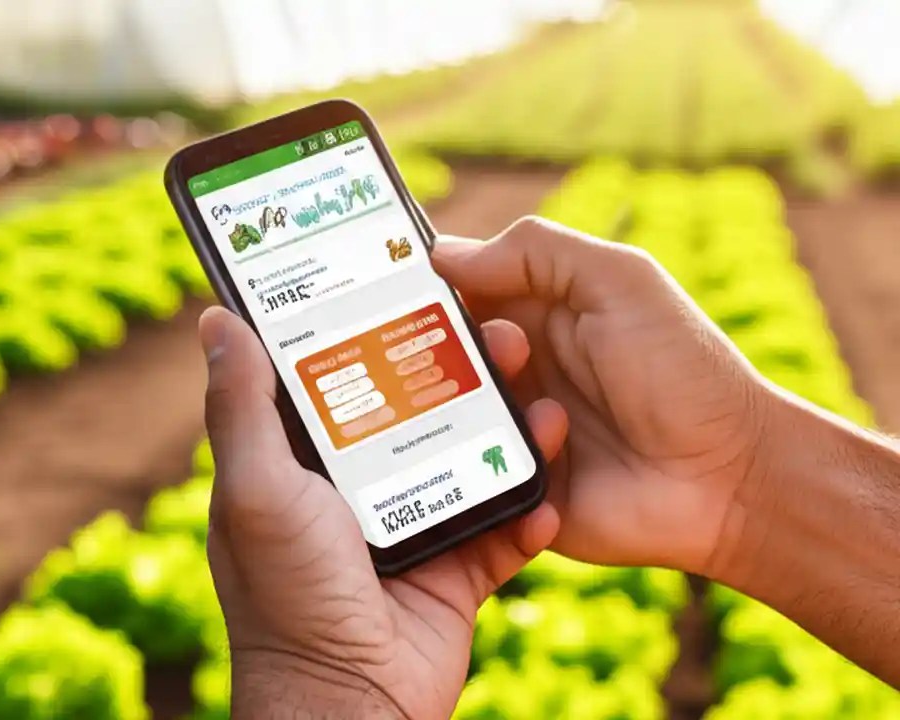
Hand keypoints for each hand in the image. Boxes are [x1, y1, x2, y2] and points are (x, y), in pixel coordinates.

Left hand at [198, 307, 565, 718]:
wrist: (351, 699)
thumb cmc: (287, 591)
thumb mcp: (255, 489)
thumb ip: (240, 406)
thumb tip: (215, 319)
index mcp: (301, 460)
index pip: (336, 376)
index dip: (367, 328)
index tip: (407, 277)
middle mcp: (357, 485)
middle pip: (415, 406)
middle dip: (459, 366)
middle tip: (497, 327)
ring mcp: (410, 523)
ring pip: (468, 453)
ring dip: (509, 423)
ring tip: (537, 391)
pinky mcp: (456, 565)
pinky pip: (503, 524)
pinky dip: (530, 506)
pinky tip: (551, 481)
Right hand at [432, 217, 772, 575]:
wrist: (729, 477)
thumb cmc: (684, 370)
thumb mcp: (619, 283)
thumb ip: (536, 251)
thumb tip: (442, 254)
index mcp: (534, 315)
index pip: (455, 294)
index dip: (425, 290)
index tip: (403, 289)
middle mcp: (514, 371)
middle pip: (437, 356)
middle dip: (452, 350)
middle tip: (510, 350)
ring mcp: (510, 431)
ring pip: (445, 416)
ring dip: (484, 404)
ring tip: (547, 406)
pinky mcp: (512, 488)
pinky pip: (470, 475)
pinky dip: (499, 459)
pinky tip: (558, 444)